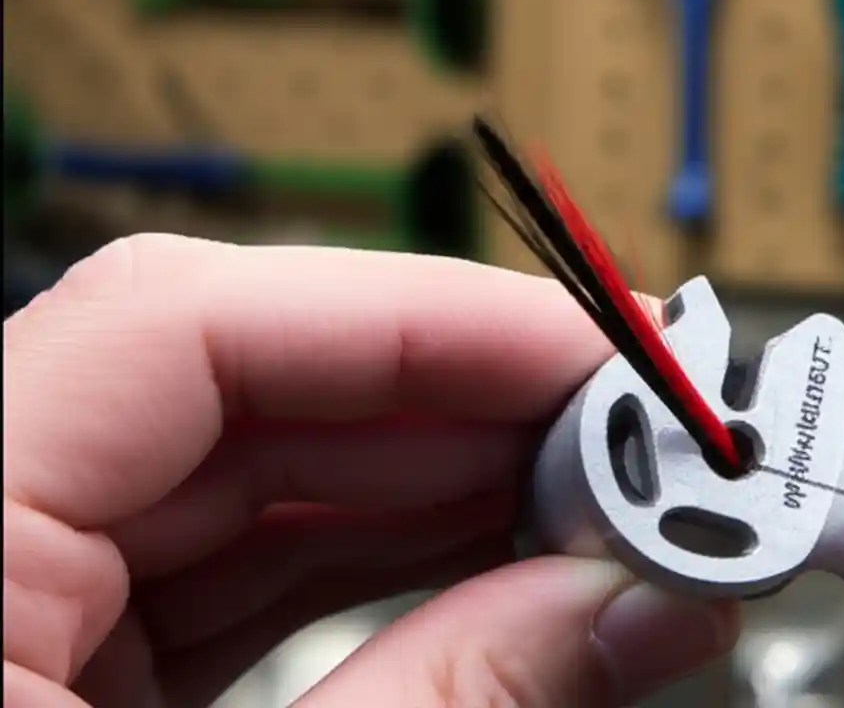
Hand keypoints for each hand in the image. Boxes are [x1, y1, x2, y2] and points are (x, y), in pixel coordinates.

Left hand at [3, 234, 739, 706]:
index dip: (410, 318)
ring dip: (434, 486)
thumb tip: (638, 613)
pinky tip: (492, 566)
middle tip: (623, 439)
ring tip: (584, 504)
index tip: (585, 353)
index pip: (176, 325)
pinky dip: (372, 561)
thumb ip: (453, 703)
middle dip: (456, 407)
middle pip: (232, 387)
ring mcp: (14, 594)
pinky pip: (229, 561)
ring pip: (244, 473)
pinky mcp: (60, 656)